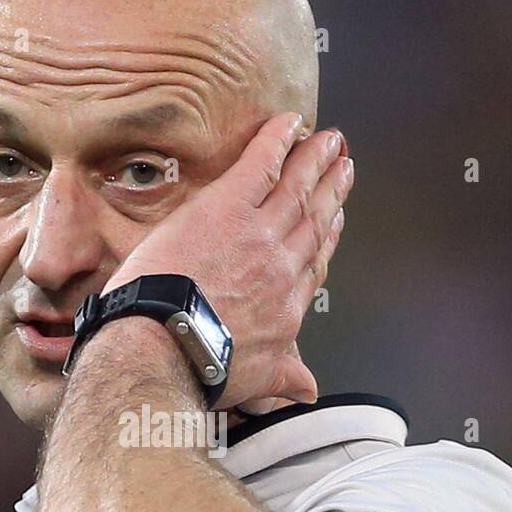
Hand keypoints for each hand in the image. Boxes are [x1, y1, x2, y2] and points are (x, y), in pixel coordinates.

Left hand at [104, 112, 352, 408]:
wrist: (166, 348)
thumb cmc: (201, 368)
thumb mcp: (254, 381)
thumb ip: (282, 378)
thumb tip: (306, 390)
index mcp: (286, 307)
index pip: (313, 263)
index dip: (327, 237)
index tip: (336, 219)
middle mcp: (282, 266)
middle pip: (314, 219)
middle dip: (332, 190)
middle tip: (344, 167)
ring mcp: (258, 233)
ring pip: (297, 187)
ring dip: (316, 160)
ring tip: (330, 140)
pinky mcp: (228, 206)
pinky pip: (262, 162)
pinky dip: (279, 139)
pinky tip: (290, 121)